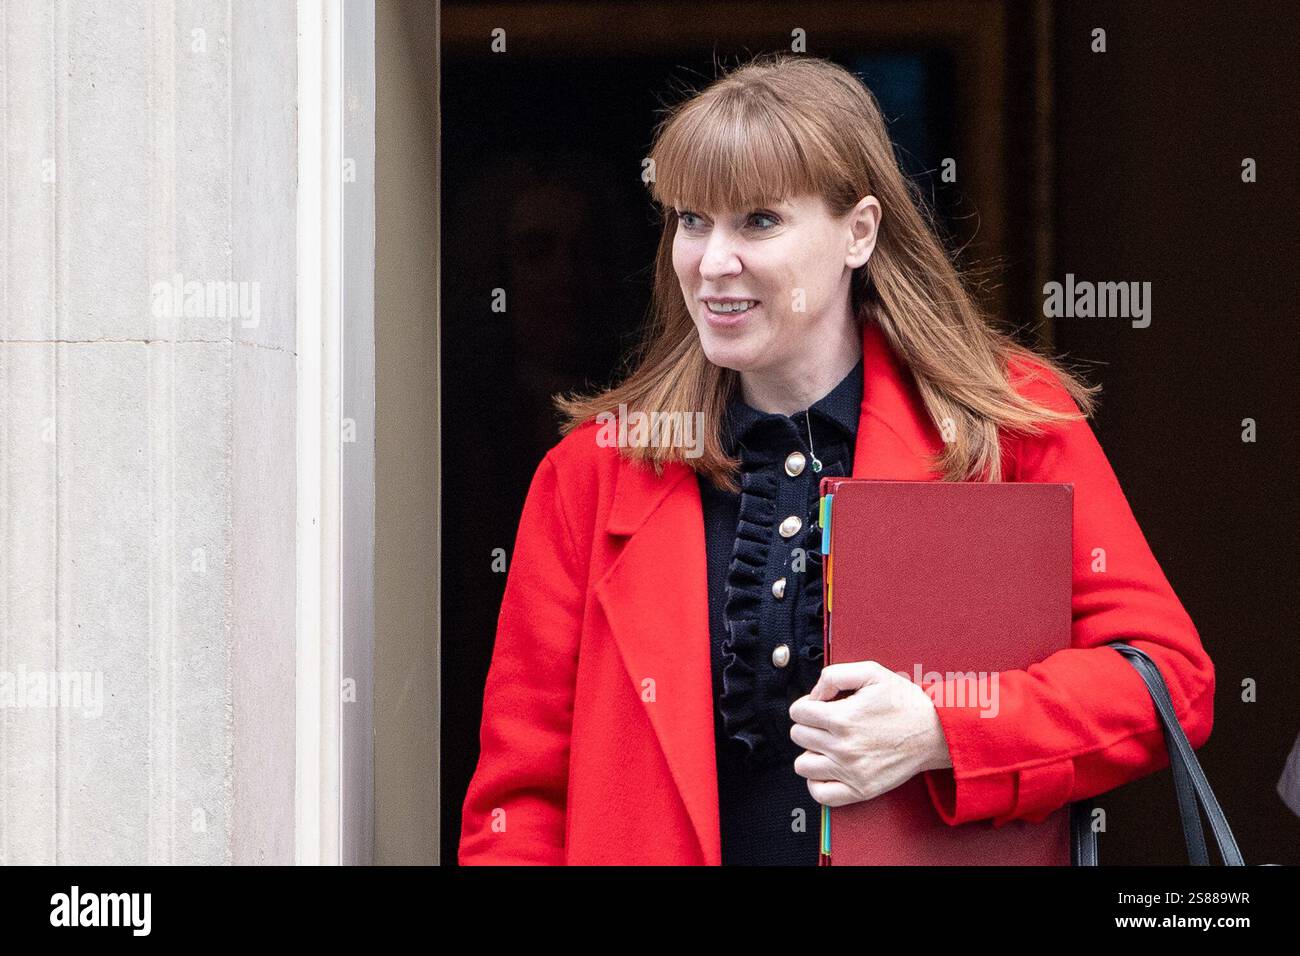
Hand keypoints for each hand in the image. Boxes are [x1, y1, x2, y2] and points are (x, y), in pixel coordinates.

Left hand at [788, 660, 952, 806]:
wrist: (935, 732)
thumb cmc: (905, 702)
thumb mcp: (872, 673)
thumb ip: (835, 675)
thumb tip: (814, 694)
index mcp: (842, 718)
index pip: (797, 713)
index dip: (807, 705)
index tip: (820, 706)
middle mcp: (843, 747)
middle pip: (798, 736)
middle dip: (809, 725)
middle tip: (827, 723)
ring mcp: (851, 771)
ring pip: (803, 765)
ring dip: (811, 752)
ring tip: (827, 745)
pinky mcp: (860, 789)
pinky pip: (820, 794)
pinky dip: (817, 782)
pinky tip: (828, 768)